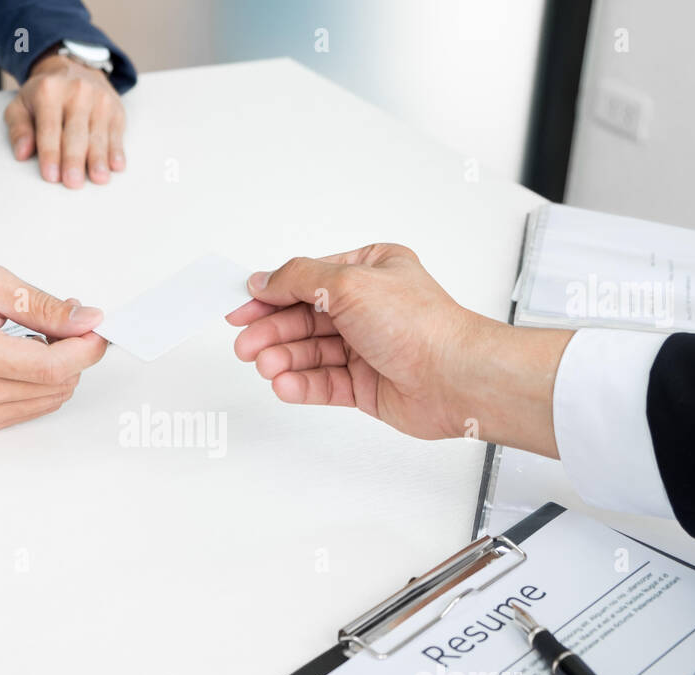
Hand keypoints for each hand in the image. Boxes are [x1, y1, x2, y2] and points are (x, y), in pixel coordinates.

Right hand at [0, 263, 106, 435]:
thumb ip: (44, 306)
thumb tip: (86, 320)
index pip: (49, 366)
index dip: (84, 350)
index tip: (95, 330)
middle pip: (54, 386)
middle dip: (73, 356)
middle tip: (66, 327)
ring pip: (48, 401)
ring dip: (57, 372)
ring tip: (36, 341)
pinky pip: (30, 410)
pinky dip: (38, 386)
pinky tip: (20, 362)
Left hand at [3, 50, 124, 187]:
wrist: (74, 68)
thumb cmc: (45, 95)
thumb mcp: (22, 104)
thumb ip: (19, 128)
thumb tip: (22, 152)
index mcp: (49, 91)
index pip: (49, 128)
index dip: (50, 154)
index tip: (51, 176)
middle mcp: (77, 92)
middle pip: (76, 133)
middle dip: (74, 159)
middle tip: (73, 182)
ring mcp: (99, 100)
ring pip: (98, 135)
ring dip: (98, 159)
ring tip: (99, 178)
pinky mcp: (115, 109)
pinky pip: (116, 134)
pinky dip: (116, 151)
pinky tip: (115, 165)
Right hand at [225, 244, 572, 457]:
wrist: (455, 378)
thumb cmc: (420, 325)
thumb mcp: (348, 282)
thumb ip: (298, 279)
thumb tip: (264, 279)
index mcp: (369, 270)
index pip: (306, 280)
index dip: (270, 295)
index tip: (240, 309)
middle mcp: (368, 307)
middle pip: (303, 318)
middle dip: (272, 331)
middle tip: (246, 344)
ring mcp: (367, 346)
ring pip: (311, 352)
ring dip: (284, 359)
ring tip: (266, 366)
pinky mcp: (367, 384)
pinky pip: (324, 383)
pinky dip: (302, 383)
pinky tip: (285, 384)